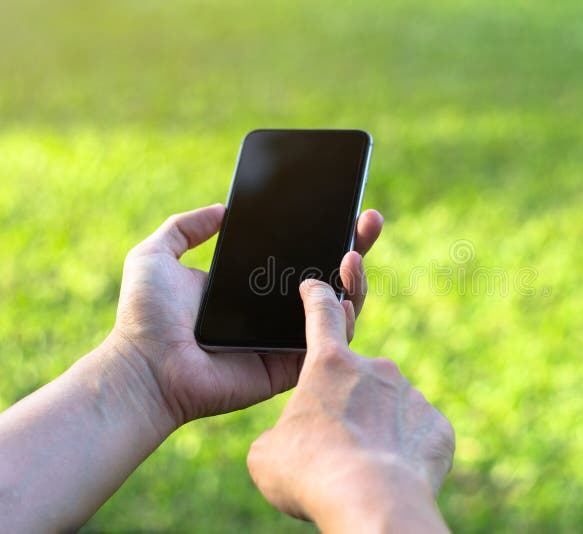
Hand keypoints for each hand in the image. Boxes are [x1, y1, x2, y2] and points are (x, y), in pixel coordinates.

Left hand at [112, 204, 382, 426]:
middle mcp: (276, 311)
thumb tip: (223, 209)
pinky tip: (345, 298)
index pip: (301, 255)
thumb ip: (186, 227)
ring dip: (356, 280)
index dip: (327, 232)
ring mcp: (287, 339)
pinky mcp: (292, 366)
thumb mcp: (156, 255)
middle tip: (369, 220)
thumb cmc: (146, 318)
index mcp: (253, 287)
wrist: (146, 368)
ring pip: (340, 308)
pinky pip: (331, 344)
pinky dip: (345, 321)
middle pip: (331, 277)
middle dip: (357, 248)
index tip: (345, 208)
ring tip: (351, 256)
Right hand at [247, 280, 454, 532]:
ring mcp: (410, 395)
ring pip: (389, 407)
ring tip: (360, 466)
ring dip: (375, 429)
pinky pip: (416, 433)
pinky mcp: (436, 425)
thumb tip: (292, 440)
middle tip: (333, 445)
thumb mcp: (267, 453)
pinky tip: (389, 473)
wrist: (374, 501)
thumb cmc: (311, 472)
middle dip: (345, 406)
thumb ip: (280, 434)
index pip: (321, 316)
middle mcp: (375, 369)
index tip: (317, 286)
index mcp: (329, 365)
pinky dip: (403, 450)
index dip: (317, 298)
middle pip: (356, 379)